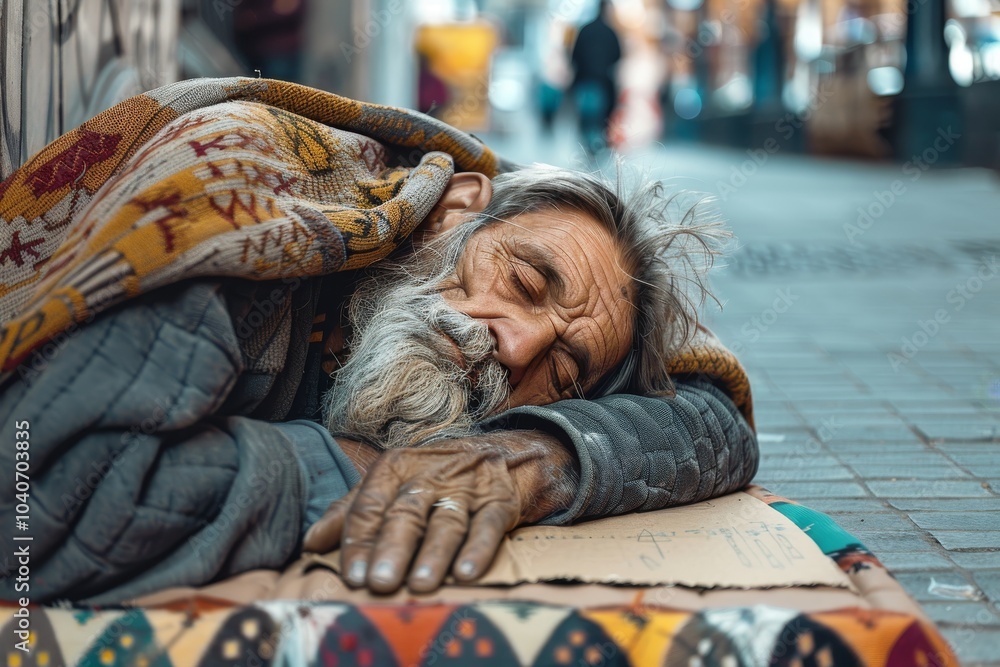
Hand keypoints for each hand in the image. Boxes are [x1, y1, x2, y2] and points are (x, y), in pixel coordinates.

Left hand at [302, 430, 577, 593]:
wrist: (504, 452)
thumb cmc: (435, 474)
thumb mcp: (392, 482)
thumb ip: (351, 509)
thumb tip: (310, 542)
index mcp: (396, 467)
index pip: (370, 504)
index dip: (359, 540)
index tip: (352, 575)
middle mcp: (430, 473)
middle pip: (406, 512)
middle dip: (392, 548)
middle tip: (380, 581)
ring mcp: (467, 486)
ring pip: (447, 521)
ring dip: (433, 554)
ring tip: (420, 583)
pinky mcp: (500, 499)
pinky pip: (489, 524)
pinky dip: (479, 549)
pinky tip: (466, 573)